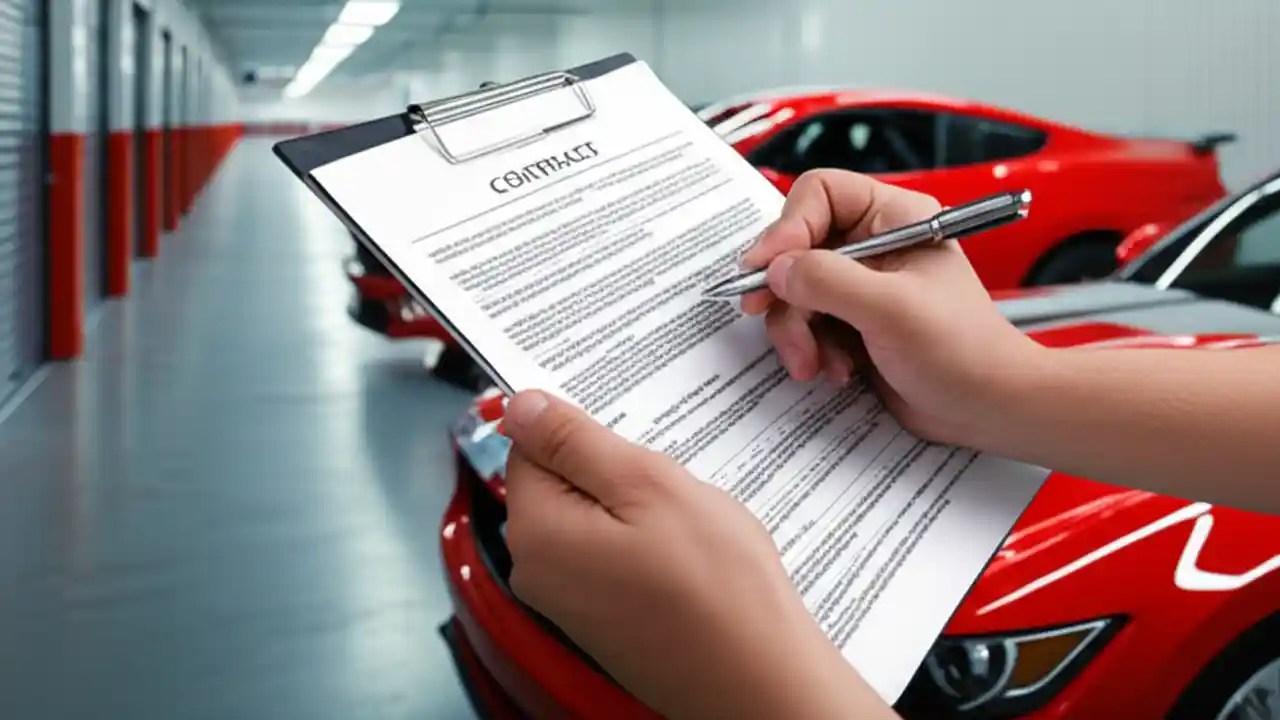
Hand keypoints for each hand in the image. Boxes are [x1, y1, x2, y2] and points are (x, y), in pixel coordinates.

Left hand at [502, 390, 895, 719]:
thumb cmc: (715, 585)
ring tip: (686, 526)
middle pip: (560, 483)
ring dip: (636, 507)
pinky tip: (688, 556)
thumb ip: (574, 441)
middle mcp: (538, 571)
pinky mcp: (602, 620)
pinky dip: (645, 544)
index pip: (529, 446)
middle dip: (614, 472)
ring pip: (592, 517)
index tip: (632, 445)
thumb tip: (519, 405)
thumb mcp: (646, 484)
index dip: (584, 433)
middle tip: (670, 488)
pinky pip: (611, 555)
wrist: (758, 681)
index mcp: (537, 531)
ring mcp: (569, 601)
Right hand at [740, 170, 1044, 447]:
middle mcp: (874, 244)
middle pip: (797, 246)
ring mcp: (860, 285)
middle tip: (765, 313)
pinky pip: (806, 325)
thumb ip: (828, 281)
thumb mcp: (891, 309)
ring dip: (796, 331)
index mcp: (894, 218)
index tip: (765, 268)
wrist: (987, 408)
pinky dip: (810, 350)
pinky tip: (837, 371)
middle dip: (785, 291)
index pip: (820, 195)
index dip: (787, 227)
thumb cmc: (962, 351)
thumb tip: (775, 269)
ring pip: (795, 291)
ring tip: (814, 363)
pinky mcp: (852, 323)